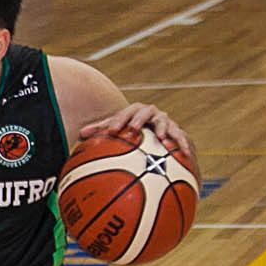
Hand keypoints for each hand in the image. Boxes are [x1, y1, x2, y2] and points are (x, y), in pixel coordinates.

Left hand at [79, 103, 196, 164]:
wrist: (153, 126)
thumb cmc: (129, 128)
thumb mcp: (116, 128)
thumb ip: (100, 130)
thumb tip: (80, 134)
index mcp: (134, 112)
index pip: (125, 113)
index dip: (118, 120)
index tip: (112, 131)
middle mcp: (150, 113)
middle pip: (145, 113)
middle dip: (139, 120)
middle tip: (134, 129)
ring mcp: (164, 121)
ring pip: (164, 122)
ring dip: (164, 129)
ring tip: (162, 139)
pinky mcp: (176, 130)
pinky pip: (181, 137)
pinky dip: (183, 144)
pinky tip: (186, 154)